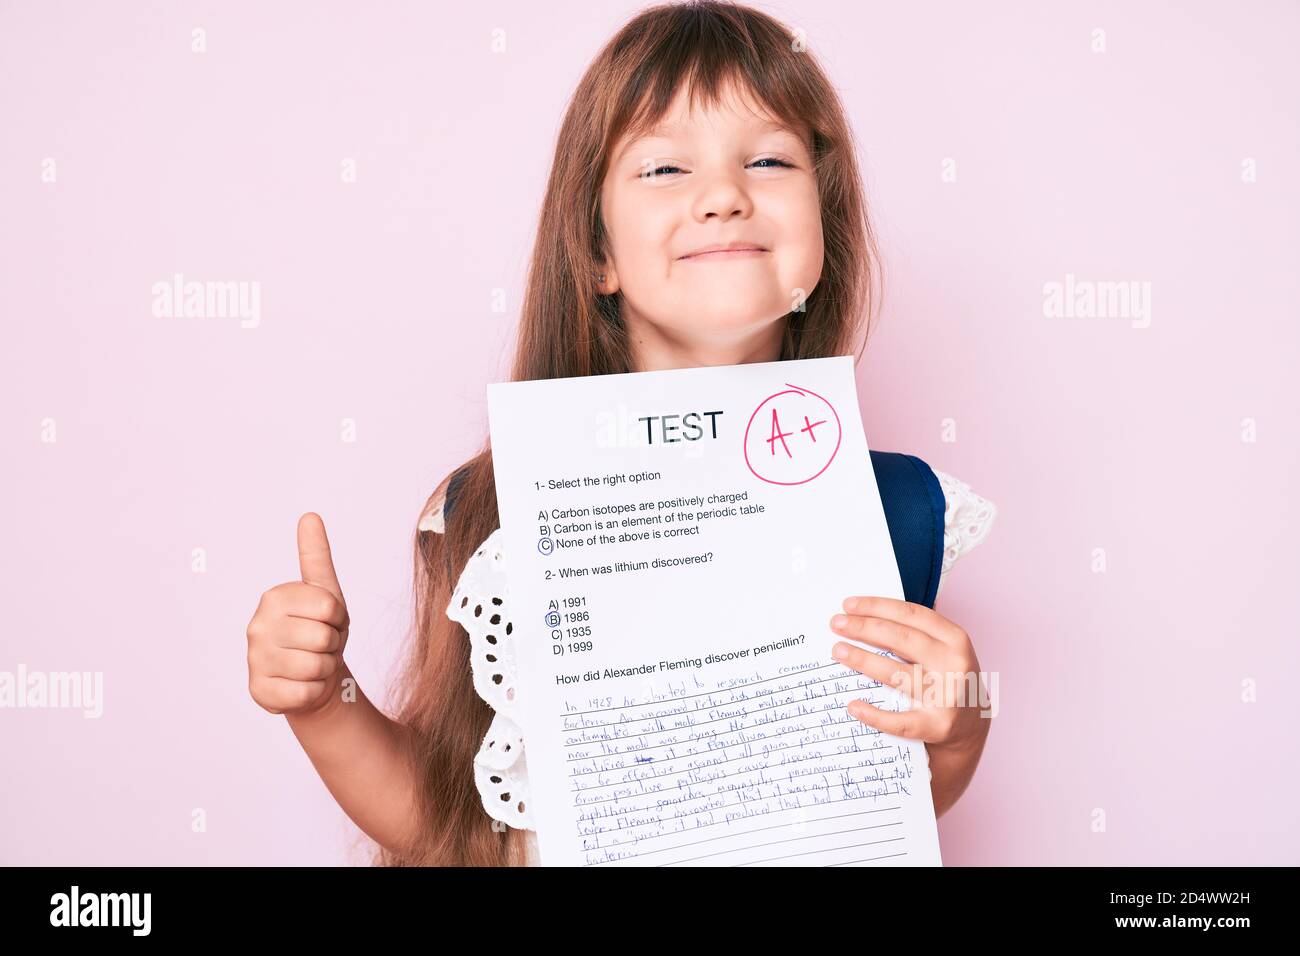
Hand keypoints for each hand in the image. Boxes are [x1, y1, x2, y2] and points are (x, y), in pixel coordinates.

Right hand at [246, 513, 351, 716]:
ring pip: (316, 667)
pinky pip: (305, 693)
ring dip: (325, 669)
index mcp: (275, 597)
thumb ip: (316, 555)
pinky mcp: (259, 691)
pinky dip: (313, 691)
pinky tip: (302, 684)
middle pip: (324, 638)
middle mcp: (257, 626)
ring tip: (313, 664)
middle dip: (332, 645)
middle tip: (320, 645)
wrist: (314, 676)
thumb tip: (310, 516)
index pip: (329, 608)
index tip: (327, 621)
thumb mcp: (326, 592)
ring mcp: (255, 660)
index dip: (339, 619)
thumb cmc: (321, 630)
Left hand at [828, 595, 989, 753]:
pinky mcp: (938, 727)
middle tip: (836, 624)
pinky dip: (876, 715)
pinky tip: (854, 705)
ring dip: (864, 660)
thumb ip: (917, 629)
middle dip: (865, 628)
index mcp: (955, 639)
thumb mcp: (944, 650)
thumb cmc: (946, 679)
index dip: (878, 606)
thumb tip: (872, 609)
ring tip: (838, 650)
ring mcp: (948, 697)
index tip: (849, 604)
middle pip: (902, 640)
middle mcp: (955, 665)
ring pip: (898, 675)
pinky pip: (902, 722)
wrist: (971, 728)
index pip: (912, 614)